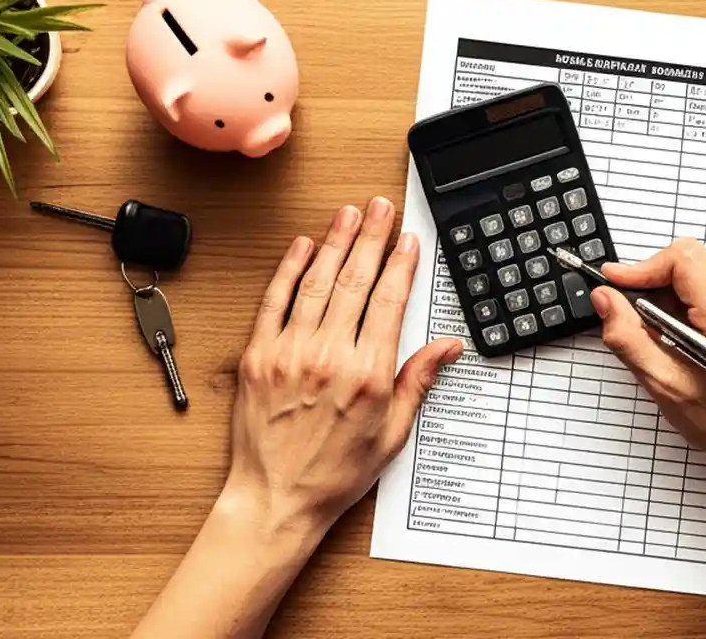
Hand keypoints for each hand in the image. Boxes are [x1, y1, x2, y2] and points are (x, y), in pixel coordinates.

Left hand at [227, 198, 462, 530]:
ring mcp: (290, 353)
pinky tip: (302, 246)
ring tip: (348, 214)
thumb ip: (418, 382)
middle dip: (372, 238)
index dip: (401, 264)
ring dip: (335, 242)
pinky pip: (275, 302)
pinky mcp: (258, 357)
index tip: (408, 240)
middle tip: (381, 207)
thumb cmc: (333, 474)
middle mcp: (329, 356)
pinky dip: (288, 270)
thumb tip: (447, 347)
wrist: (275, 499)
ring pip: (316, 282)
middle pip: (355, 281)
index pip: (389, 302)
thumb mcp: (392, 435)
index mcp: (368, 375)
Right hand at [590, 238, 705, 470]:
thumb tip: (605, 299)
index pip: (681, 259)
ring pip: (699, 270)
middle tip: (631, 311)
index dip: (641, 267)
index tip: (614, 283)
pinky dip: (687, 301)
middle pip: (689, 259)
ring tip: (659, 332)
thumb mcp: (664, 383)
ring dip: (669, 292)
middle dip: (653, 279)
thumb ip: (628, 336)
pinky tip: (680, 335)